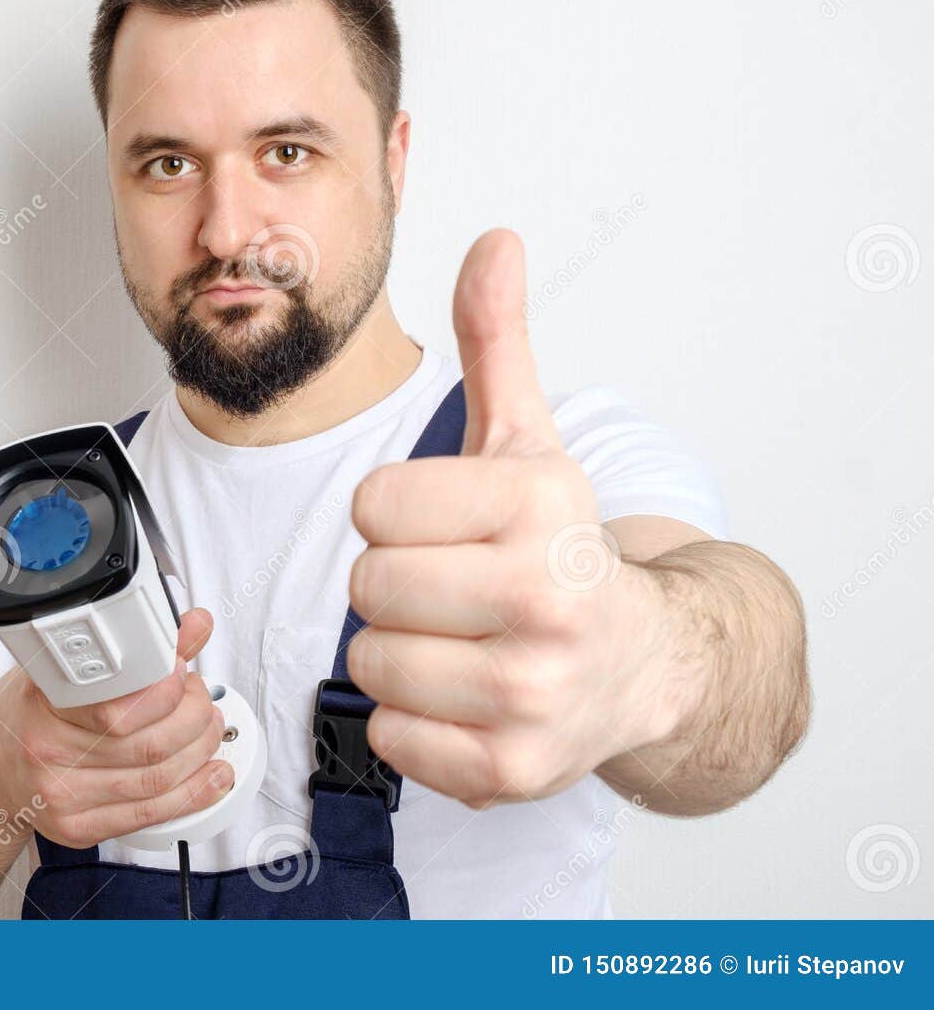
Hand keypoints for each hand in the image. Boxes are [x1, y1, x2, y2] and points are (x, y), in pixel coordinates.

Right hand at [0, 607, 233, 847]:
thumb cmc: (29, 712)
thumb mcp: (68, 668)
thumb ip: (135, 649)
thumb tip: (192, 628)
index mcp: (43, 705)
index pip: (117, 708)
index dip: (166, 691)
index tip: (183, 673)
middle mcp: (48, 754)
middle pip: (148, 746)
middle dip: (194, 719)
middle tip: (201, 699)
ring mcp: (62, 798)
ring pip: (156, 781)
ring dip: (199, 753)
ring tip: (209, 729)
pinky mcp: (78, 828)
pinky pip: (149, 815)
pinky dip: (193, 794)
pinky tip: (211, 775)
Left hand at [347, 229, 677, 807]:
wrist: (642, 664)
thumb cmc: (558, 548)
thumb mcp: (528, 441)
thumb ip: (496, 343)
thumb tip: (493, 240)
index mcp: (540, 505)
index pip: (372, 504)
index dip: (399, 514)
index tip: (451, 525)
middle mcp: (547, 600)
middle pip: (367, 585)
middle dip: (396, 584)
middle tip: (456, 588)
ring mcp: (533, 693)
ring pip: (370, 662)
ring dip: (401, 653)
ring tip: (464, 641)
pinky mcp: (511, 769)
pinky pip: (390, 738)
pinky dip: (414, 722)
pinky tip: (468, 695)